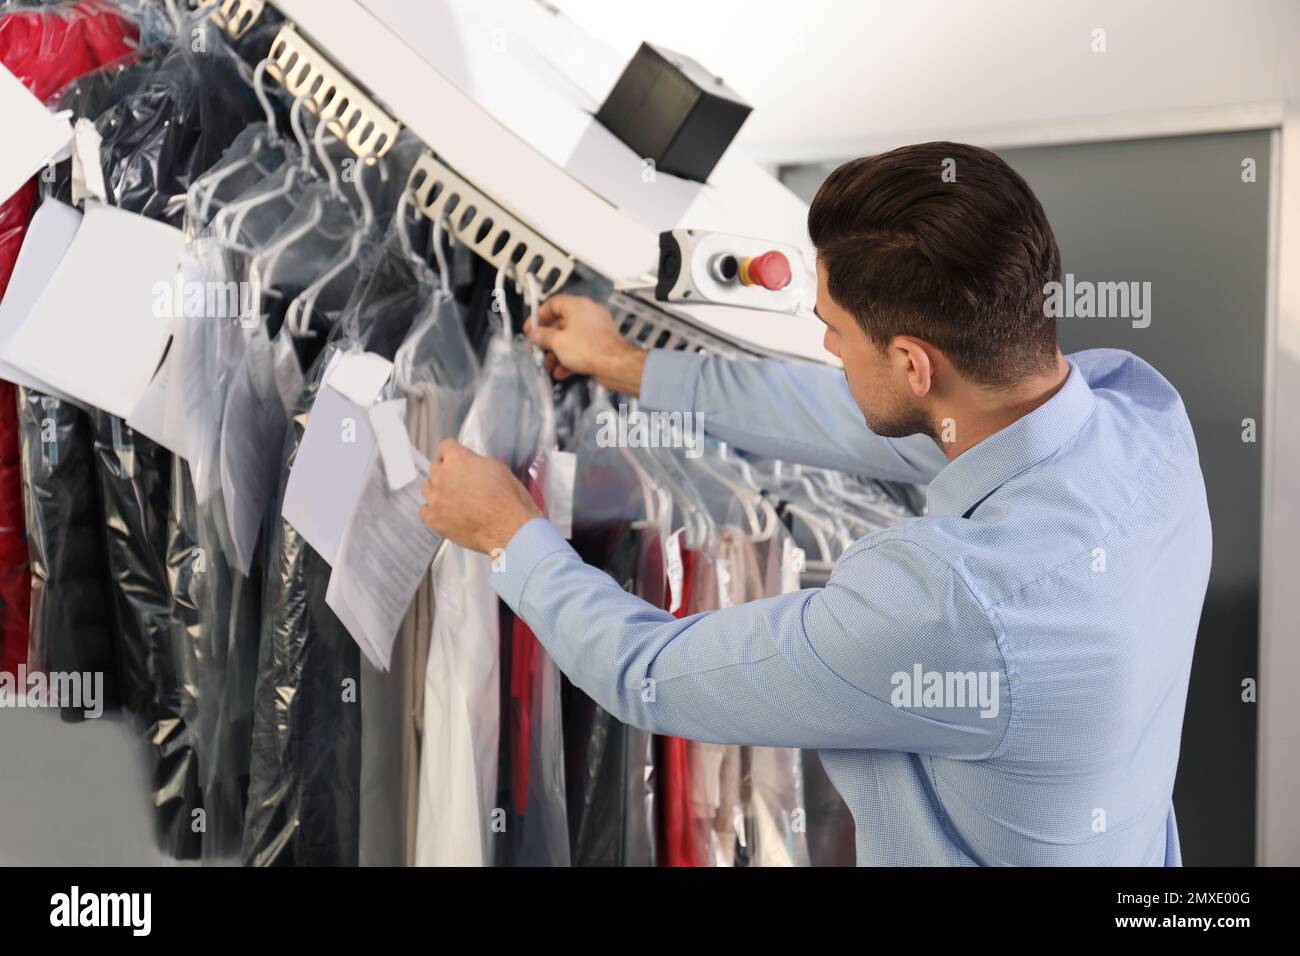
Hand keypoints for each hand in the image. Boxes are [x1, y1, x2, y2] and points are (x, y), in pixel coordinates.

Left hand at [420, 439, 542, 554]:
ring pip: (428, 488)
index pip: (445, 446)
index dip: (453, 452)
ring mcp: (435, 498)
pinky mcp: (433, 519)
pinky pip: (425, 510)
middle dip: (446, 472)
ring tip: (454, 500)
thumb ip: (477, 463)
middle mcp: (441, 475)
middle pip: (435, 467)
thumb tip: (471, 466)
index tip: (458, 459)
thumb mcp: (498, 469)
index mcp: (458, 459)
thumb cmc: (509, 500)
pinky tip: (447, 514)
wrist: (508, 529)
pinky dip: (434, 511)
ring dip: (438, 491)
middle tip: (460, 483)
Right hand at [524, 294, 648, 393]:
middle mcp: (588, 315)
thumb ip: (544, 336)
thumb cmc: (592, 349)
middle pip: (561, 323)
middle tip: (538, 349)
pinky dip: (569, 358)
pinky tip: (562, 371)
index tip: (532, 328)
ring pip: (570, 338)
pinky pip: (580, 348)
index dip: (539, 316)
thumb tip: (537, 335)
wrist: (615, 365)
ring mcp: (596, 330)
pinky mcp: (600, 344)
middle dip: (548, 339)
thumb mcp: (558, 342)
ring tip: (549, 364)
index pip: (553, 304)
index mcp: (578, 306)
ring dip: (557, 352)